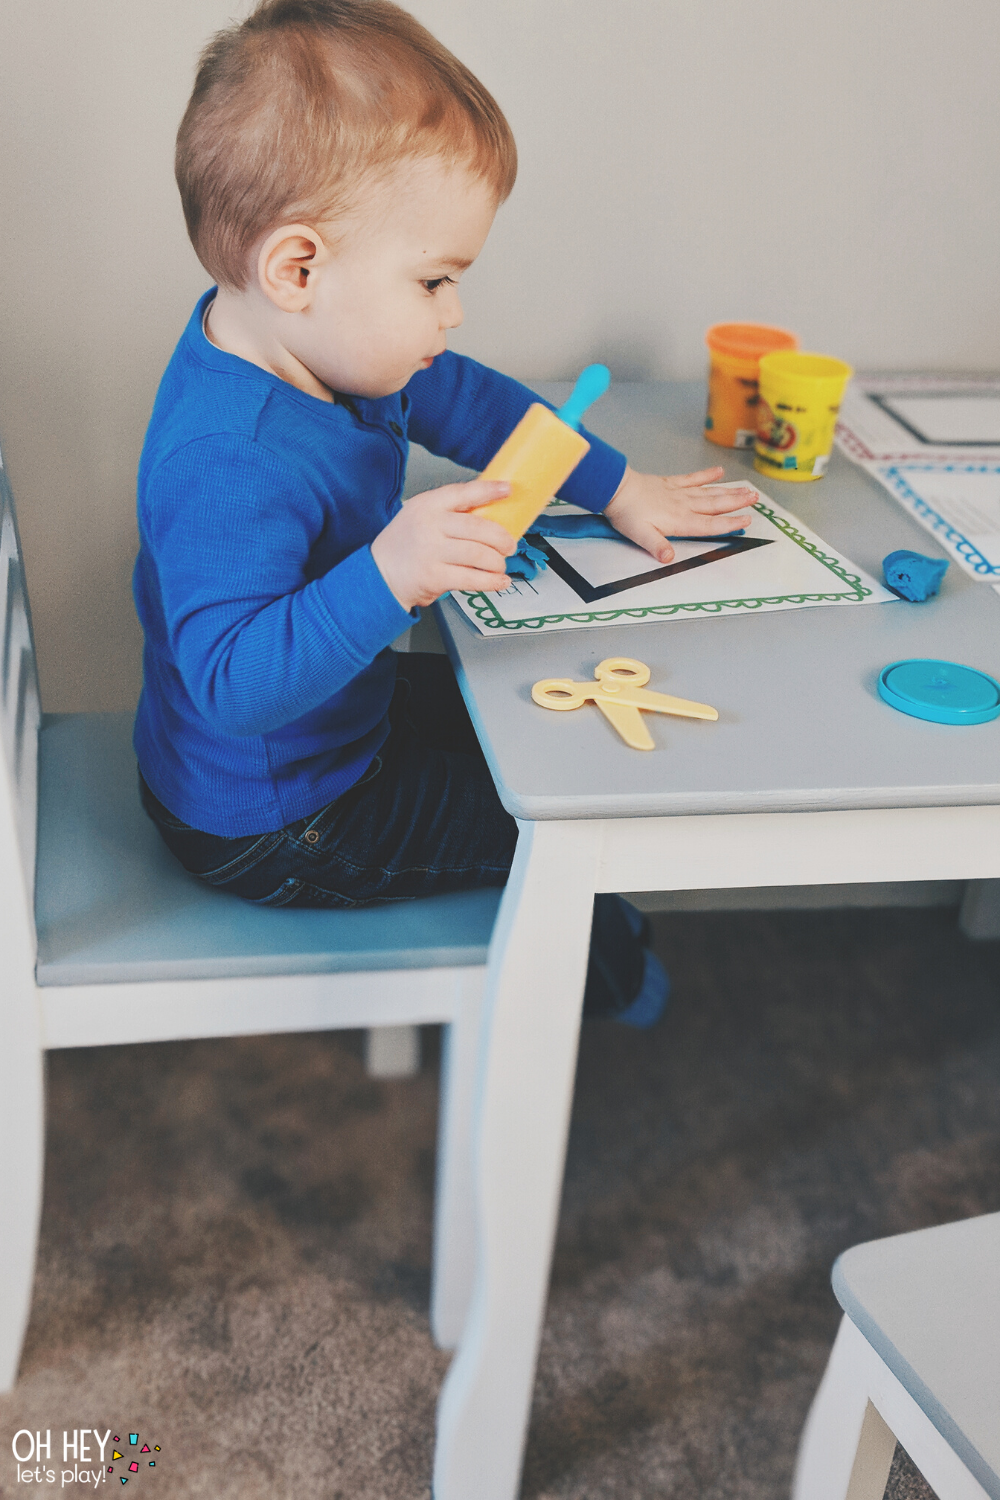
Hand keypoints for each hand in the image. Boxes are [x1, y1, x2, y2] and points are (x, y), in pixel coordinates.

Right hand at [371, 479, 514, 609]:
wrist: (380, 573)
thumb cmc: (406, 544)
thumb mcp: (420, 515)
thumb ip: (450, 512)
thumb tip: (491, 511)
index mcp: (428, 505)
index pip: (463, 493)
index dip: (488, 491)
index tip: (507, 490)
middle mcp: (430, 525)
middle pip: (478, 528)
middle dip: (501, 538)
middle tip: (509, 545)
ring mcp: (431, 552)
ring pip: (479, 554)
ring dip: (497, 562)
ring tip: (500, 565)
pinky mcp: (434, 577)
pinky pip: (471, 578)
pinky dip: (491, 581)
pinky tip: (499, 581)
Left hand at [602, 465, 756, 563]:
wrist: (615, 489)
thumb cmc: (627, 513)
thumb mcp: (641, 536)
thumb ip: (657, 546)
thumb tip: (670, 559)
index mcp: (680, 520)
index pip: (710, 524)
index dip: (730, 523)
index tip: (746, 520)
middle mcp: (683, 505)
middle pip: (716, 505)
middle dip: (737, 503)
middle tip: (755, 499)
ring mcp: (678, 493)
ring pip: (709, 492)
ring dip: (729, 491)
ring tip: (746, 490)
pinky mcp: (670, 483)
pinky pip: (692, 479)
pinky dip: (706, 475)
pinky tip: (719, 472)